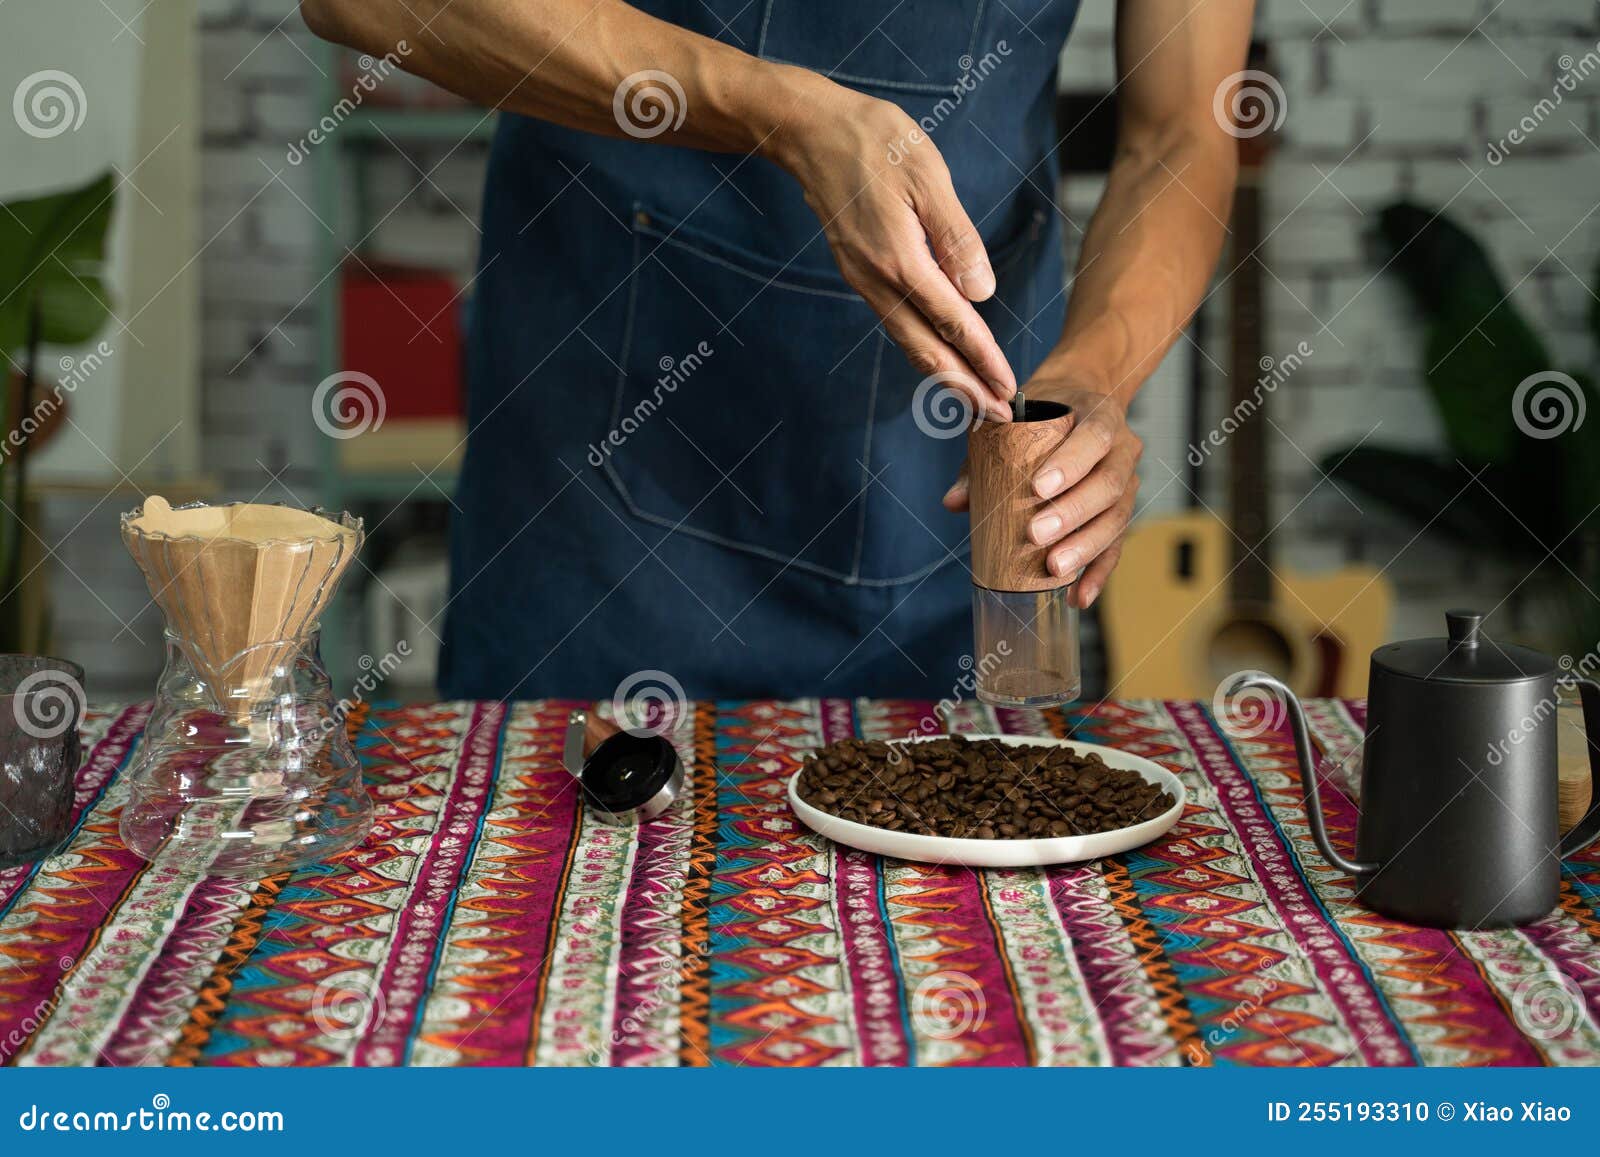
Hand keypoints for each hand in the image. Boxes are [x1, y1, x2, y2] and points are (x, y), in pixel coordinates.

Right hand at [765, 76, 1015, 422]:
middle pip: (928, 350)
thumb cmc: (875, 142)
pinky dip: (922, 349)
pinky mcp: (859, 272)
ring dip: (944, 376)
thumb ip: (956, 237)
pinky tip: (940, 357)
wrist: (809, 132)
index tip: (1008, 390)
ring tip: (975, 400)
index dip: (983, 360)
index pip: (953, 322)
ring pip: (909, 342)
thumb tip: (981, 293)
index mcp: (900, 259)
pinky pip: (895, 323)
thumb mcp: (927, 177)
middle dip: (966, 388)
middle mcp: (878, 280)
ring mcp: (864, 280)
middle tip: (998, 418)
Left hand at [942, 382, 1141, 607]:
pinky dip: (1098, 573)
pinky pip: (1116, 545)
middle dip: (1072, 513)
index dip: (1071, 463)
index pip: (1094, 437)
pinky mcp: (1122, 512)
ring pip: (1117, 517)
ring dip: (1086, 547)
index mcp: (1099, 414)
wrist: (1078, 400)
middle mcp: (1122, 449)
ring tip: (1055, 568)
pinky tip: (1078, 596)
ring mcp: (1128, 482)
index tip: (1038, 488)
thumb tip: (955, 502)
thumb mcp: (1012, 420)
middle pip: (1108, 484)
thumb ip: (982, 457)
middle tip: (1036, 534)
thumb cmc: (1042, 412)